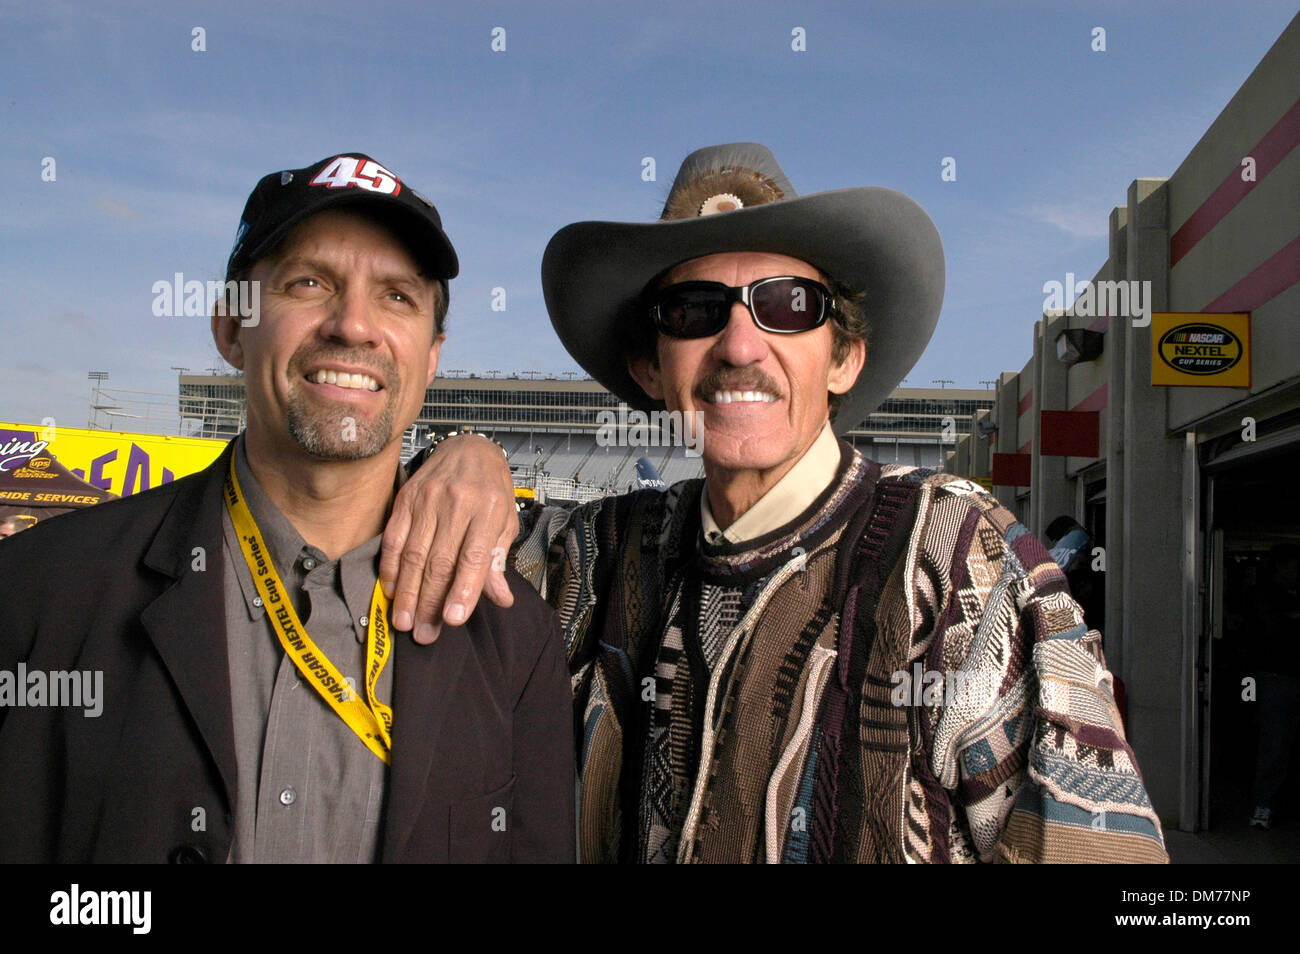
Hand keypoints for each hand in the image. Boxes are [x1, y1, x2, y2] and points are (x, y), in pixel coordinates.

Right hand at [380, 434, 516, 642]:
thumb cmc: (491, 488)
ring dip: (407, 593)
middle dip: (430, 602)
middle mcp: (457, 503)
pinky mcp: (406, 499)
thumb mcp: (506, 520)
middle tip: (424, 633)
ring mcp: (428, 500)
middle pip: (440, 561)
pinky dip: (390, 567)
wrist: (469, 448)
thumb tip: (501, 598)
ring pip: (413, 554)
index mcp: (489, 509)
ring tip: (404, 622)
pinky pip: (394, 538)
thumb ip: (499, 559)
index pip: (474, 556)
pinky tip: (391, 590)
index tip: (453, 619)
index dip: (463, 590)